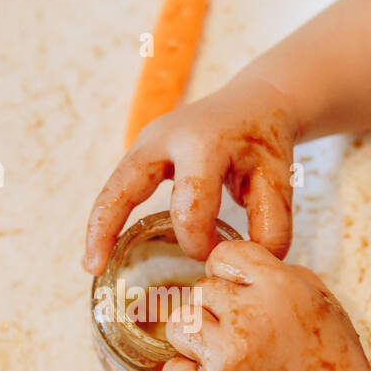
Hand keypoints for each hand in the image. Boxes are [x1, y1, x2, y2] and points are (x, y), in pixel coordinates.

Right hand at [83, 71, 298, 274]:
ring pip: (112, 188)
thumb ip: (272, 224)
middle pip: (125, 187)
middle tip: (97, 268)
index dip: (202, 241)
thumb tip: (248, 264)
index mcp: (203, 144)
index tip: (220, 254)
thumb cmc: (265, 143)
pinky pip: (118, 189)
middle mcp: (164, 138)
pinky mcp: (141, 152)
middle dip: (109, 228)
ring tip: (91, 265)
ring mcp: (146, 142)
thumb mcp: (278, 179)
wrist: (255, 102)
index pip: (190, 208)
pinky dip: (109, 217)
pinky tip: (102, 249)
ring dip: (98, 226)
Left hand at [162, 240, 370, 370]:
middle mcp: (250, 317)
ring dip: (197, 340)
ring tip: (228, 360)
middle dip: (218, 312)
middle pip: (201, 290)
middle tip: (246, 340)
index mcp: (279, 288)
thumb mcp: (322, 302)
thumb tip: (236, 267)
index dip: (230, 275)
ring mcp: (227, 358)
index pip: (225, 254)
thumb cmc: (332, 366)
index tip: (241, 297)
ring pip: (179, 325)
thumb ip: (279, 275)